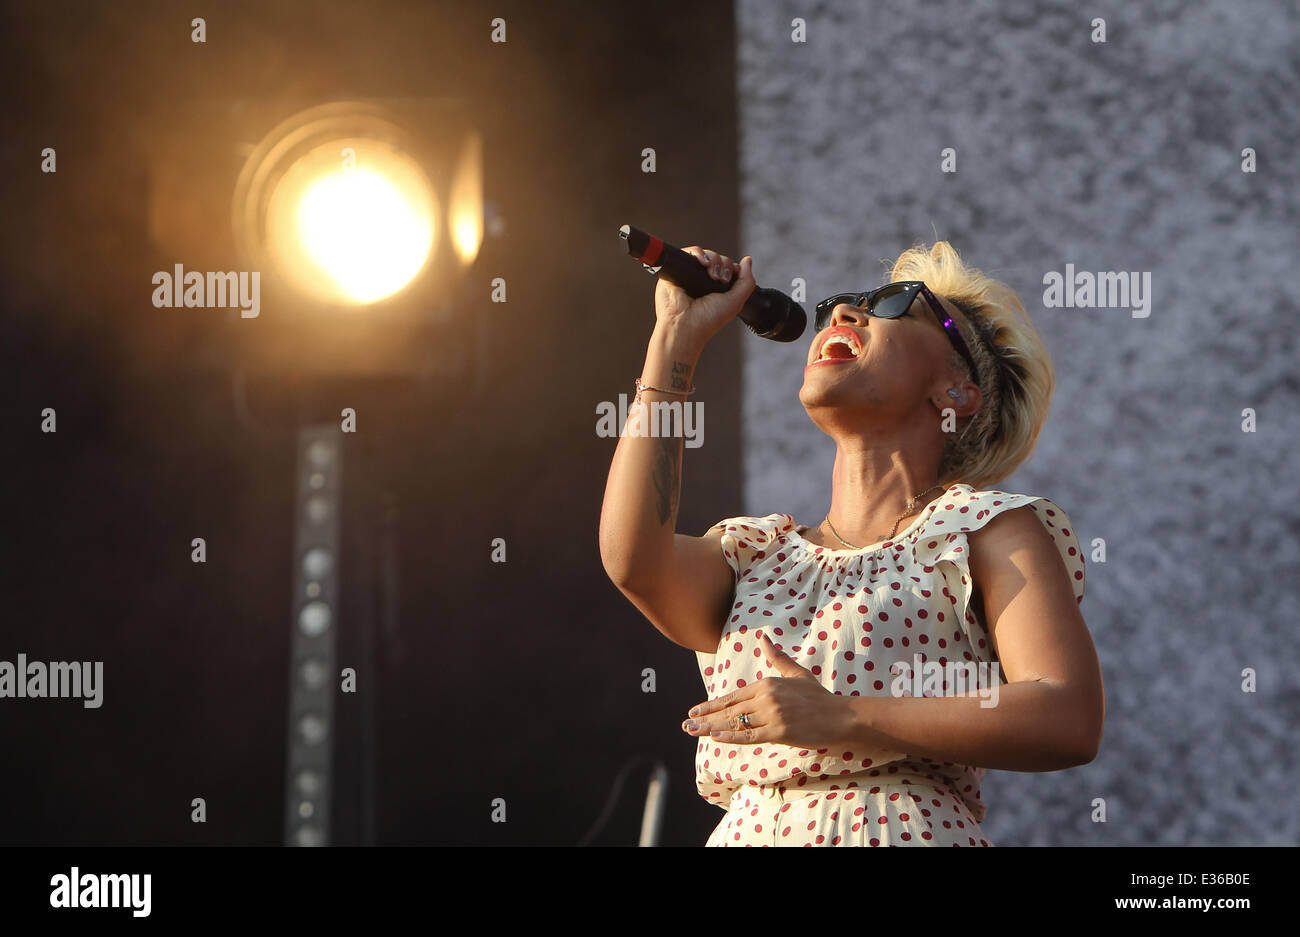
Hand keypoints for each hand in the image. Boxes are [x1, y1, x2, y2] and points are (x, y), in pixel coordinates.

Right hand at [653, 247, 754, 348]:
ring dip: (713, 259)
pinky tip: (703, 262)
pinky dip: (698, 252)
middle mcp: (704, 281)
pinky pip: (689, 252)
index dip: (732, 268)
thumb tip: (747, 260)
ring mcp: (691, 274)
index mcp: (717, 289)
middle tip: (720, 280)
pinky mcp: (678, 269)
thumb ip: (747, 281)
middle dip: (723, 265)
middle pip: (718, 259)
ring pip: (706, 254)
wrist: (684, 324)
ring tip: (711, 274)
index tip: (729, 279)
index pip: (728, 268)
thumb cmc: (708, 319)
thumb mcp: (736, 302)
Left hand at [681, 632, 856, 747]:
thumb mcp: (796, 673)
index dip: (712, 704)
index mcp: (767, 684)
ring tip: (692, 731)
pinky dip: (731, 737)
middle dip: (705, 717)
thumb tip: (764, 637)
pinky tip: (716, 738)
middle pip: (729, 710)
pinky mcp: (779, 731)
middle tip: (686, 723)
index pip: (733, 696)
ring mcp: (772, 715)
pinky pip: (749, 735)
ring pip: (735, 723)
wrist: (839, 716)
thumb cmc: (818, 697)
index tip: (695, 710)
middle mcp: (766, 697)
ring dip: (711, 728)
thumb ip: (777, 657)